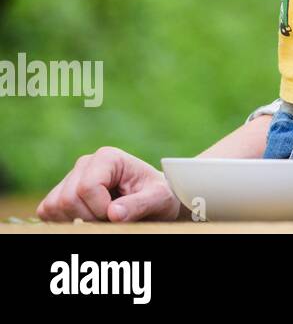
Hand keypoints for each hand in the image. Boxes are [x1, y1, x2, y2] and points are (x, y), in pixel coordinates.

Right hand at [37, 147, 181, 222]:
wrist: (154, 199)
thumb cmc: (159, 195)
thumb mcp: (159, 199)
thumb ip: (139, 204)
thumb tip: (113, 213)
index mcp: (108, 157)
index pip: (87, 188)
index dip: (100, 209)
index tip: (119, 213)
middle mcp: (85, 163)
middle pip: (67, 199)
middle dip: (89, 217)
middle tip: (110, 218)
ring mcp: (71, 177)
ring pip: (53, 206)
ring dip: (76, 220)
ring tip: (101, 218)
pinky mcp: (61, 192)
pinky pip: (46, 211)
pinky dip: (63, 222)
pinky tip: (87, 219)